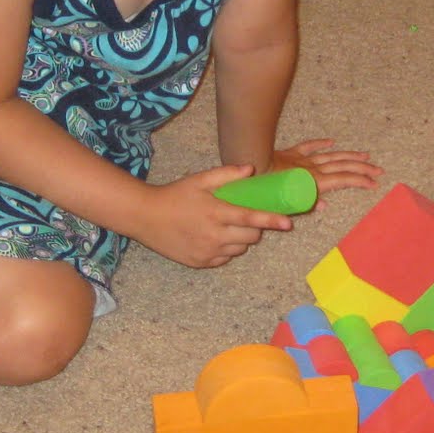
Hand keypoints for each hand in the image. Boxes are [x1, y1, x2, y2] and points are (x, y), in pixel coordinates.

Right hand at [134, 166, 292, 268]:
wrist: (145, 217)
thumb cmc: (175, 195)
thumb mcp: (199, 180)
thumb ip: (226, 175)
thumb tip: (251, 170)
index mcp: (216, 213)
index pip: (251, 218)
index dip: (272, 220)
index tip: (288, 222)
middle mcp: (214, 235)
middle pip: (250, 237)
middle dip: (254, 228)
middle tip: (243, 217)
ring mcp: (207, 252)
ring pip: (239, 249)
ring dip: (240, 239)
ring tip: (226, 226)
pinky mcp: (200, 263)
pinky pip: (224, 259)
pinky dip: (226, 249)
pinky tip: (214, 237)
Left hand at [273, 139, 382, 194]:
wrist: (252, 166)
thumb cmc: (267, 189)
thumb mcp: (286, 202)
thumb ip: (306, 204)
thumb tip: (322, 205)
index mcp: (314, 181)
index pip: (344, 180)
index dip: (361, 181)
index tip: (374, 183)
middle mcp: (312, 168)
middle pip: (343, 166)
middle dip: (362, 168)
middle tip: (378, 170)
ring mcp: (303, 159)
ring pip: (332, 156)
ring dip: (349, 156)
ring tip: (365, 156)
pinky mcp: (291, 153)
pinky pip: (309, 147)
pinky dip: (321, 144)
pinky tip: (331, 142)